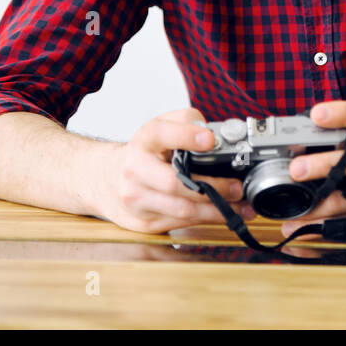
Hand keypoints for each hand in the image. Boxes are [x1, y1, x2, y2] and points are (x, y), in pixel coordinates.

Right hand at [91, 107, 256, 233]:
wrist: (104, 179)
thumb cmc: (143, 152)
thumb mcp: (161, 127)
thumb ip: (186, 121)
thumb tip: (211, 132)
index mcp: (143, 142)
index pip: (162, 134)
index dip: (186, 136)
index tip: (210, 140)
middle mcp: (135, 171)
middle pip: (175, 183)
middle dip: (212, 187)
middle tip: (237, 187)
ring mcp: (137, 200)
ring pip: (181, 210)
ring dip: (216, 211)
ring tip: (242, 207)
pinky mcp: (142, 222)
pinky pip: (179, 223)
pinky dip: (206, 220)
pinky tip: (225, 215)